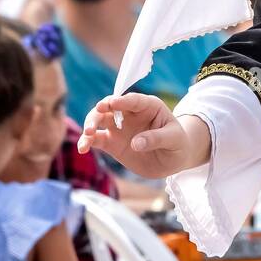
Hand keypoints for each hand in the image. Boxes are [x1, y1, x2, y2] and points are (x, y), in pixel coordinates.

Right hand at [77, 93, 208, 179]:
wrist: (172, 160)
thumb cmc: (177, 143)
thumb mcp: (174, 139)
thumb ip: (157, 138)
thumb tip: (137, 143)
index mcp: (148, 106)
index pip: (133, 100)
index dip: (121, 101)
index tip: (110, 104)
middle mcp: (130, 113)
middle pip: (110, 107)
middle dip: (99, 112)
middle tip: (93, 124)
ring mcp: (119, 127)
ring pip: (99, 120)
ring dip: (90, 125)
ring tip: (88, 135)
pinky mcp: (112, 143)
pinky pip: (96, 140)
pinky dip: (87, 142)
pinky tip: (83, 148)